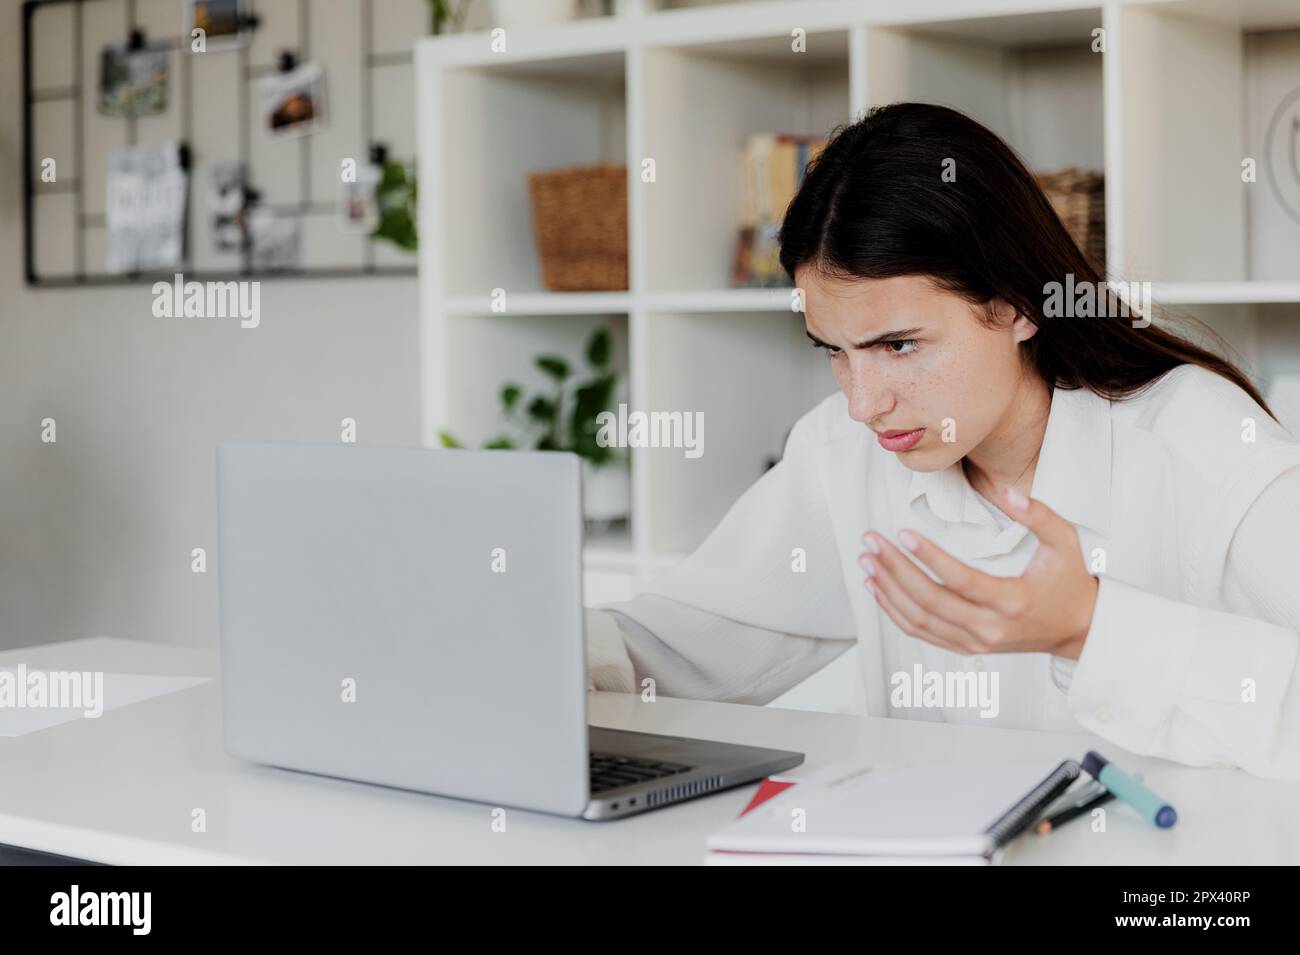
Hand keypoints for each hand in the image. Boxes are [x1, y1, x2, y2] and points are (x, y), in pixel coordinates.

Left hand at [859, 488, 1098, 659]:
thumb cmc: (1068, 582)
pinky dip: (895, 611)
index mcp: (1013, 602)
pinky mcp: (965, 648)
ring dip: (888, 590)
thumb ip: (1039, 514)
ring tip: (868, 561)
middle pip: (930, 602)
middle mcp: (990, 628)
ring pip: (920, 620)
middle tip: (872, 542)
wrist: (1077, 629)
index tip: (903, 534)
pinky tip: (877, 587)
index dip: (930, 558)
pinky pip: (921, 632)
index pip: (961, 581)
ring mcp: (975, 642)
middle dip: (895, 570)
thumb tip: (1007, 492)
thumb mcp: (1065, 542)